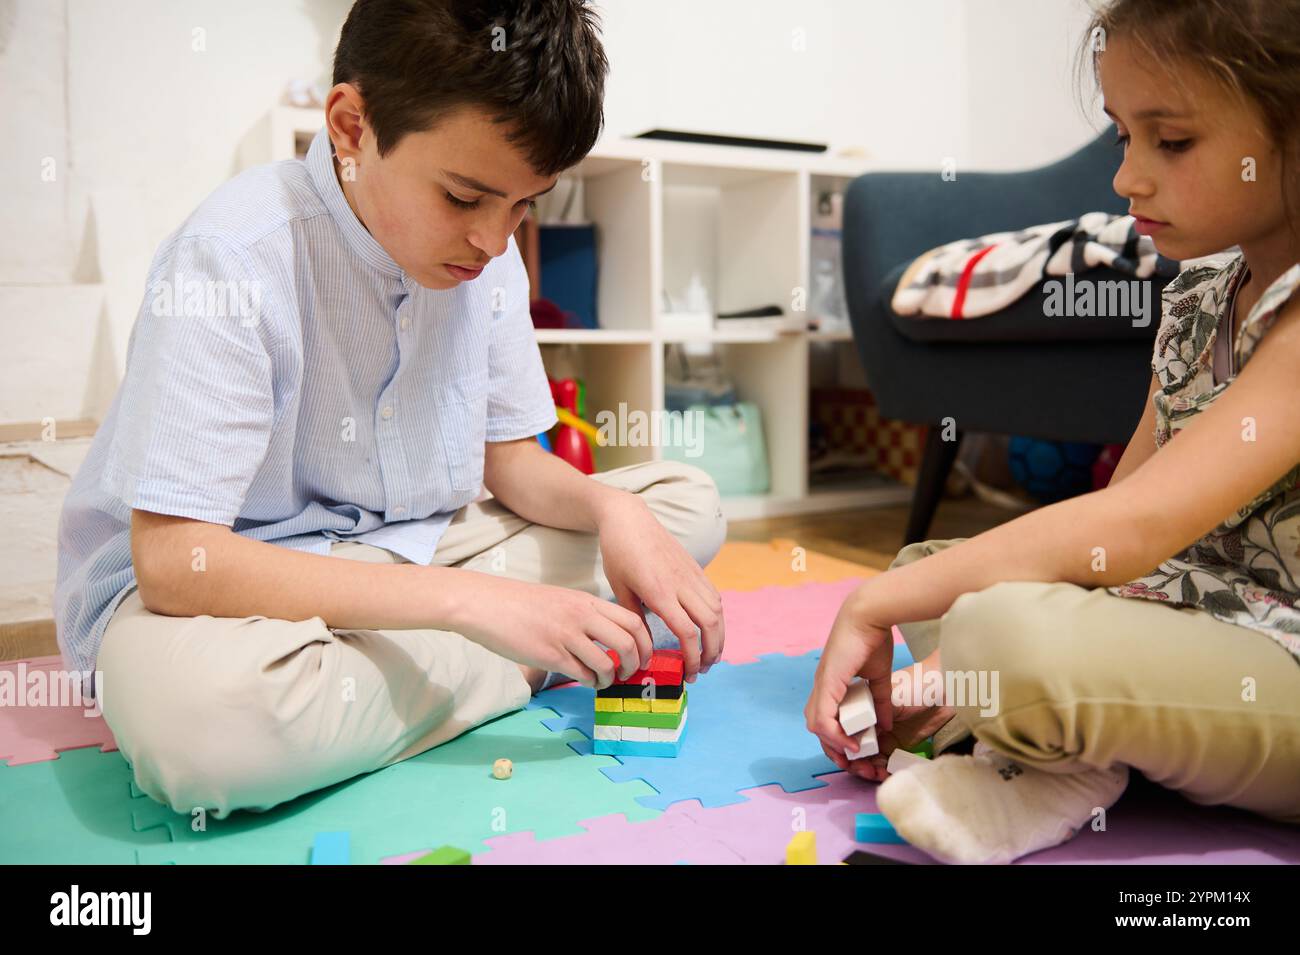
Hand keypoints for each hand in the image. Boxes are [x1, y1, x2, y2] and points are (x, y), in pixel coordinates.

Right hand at [452, 573, 652, 688]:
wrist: (487, 604)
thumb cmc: (521, 604)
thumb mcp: (561, 599)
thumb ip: (585, 614)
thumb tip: (607, 636)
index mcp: (586, 601)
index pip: (632, 621)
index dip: (645, 643)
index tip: (643, 656)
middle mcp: (581, 616)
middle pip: (627, 643)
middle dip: (635, 664)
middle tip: (630, 674)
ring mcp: (566, 636)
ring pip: (607, 663)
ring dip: (611, 678)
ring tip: (604, 681)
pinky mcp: (550, 655)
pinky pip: (582, 674)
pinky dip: (590, 682)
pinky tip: (585, 680)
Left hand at [596, 493, 723, 681]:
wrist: (629, 518)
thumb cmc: (618, 554)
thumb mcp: (619, 590)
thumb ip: (636, 621)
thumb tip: (646, 649)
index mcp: (660, 592)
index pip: (688, 632)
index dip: (692, 657)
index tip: (688, 673)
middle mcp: (681, 583)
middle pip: (711, 624)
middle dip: (711, 651)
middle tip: (702, 670)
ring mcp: (691, 574)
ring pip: (718, 610)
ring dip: (719, 635)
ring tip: (710, 654)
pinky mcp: (695, 567)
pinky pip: (714, 595)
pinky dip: (717, 616)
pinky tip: (710, 628)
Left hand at [805, 584, 896, 770]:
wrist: (870, 615)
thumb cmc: (874, 640)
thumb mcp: (879, 678)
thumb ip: (881, 701)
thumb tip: (886, 724)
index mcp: (831, 683)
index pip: (824, 718)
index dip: (836, 737)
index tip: (855, 751)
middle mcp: (821, 686)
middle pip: (816, 726)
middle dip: (832, 747)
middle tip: (851, 761)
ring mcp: (822, 684)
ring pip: (816, 725)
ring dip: (834, 744)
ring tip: (854, 753)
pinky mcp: (827, 683)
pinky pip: (823, 717)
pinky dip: (834, 734)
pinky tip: (851, 743)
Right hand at [840, 658, 954, 781]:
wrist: (946, 692)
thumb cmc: (917, 685)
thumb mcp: (892, 697)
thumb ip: (874, 714)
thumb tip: (856, 736)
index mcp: (857, 705)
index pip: (838, 728)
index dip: (838, 743)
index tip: (848, 753)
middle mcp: (865, 722)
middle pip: (848, 746)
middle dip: (850, 761)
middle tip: (861, 768)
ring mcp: (879, 736)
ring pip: (863, 758)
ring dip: (865, 769)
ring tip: (874, 774)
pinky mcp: (894, 747)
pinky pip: (882, 763)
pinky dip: (880, 771)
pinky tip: (884, 774)